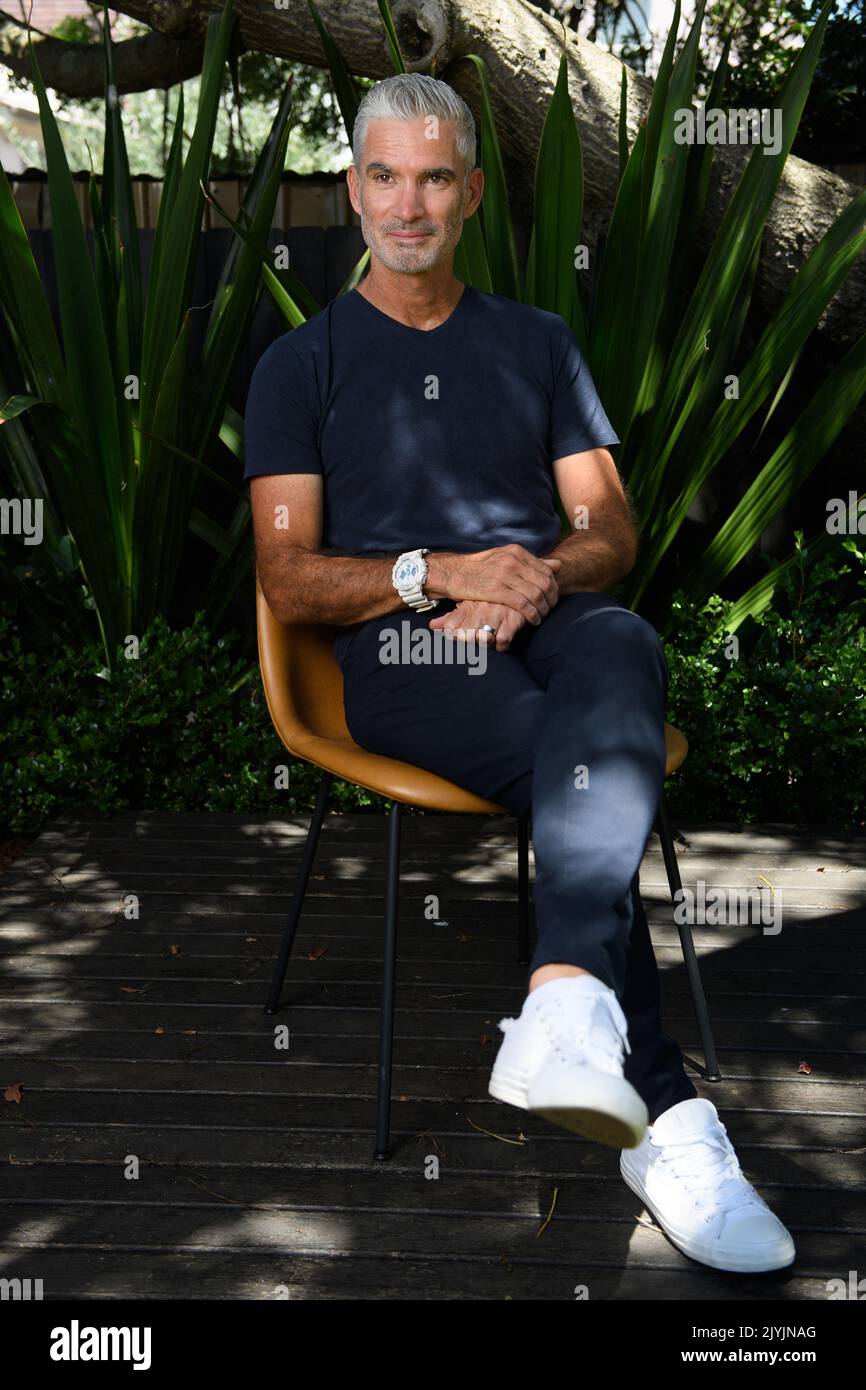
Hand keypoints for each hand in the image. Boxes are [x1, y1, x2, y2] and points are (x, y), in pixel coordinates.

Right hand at [427, 544, 560, 624]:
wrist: (454, 573)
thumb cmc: (480, 568)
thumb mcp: (506, 558)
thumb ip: (532, 562)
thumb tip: (558, 565)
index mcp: (517, 552)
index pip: (546, 570)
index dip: (554, 586)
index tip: (553, 598)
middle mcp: (513, 561)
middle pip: (544, 583)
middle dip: (551, 600)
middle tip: (550, 610)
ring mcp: (505, 575)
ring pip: (536, 594)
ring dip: (543, 609)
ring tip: (541, 617)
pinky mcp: (496, 590)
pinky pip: (523, 604)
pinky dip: (532, 614)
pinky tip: (533, 620)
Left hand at [428, 599, 526, 651]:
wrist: (520, 585)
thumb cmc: (490, 599)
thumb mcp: (469, 604)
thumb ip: (450, 617)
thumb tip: (432, 625)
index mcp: (467, 606)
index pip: (450, 627)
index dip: (451, 636)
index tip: (456, 638)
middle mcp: (480, 610)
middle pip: (465, 636)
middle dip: (467, 642)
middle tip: (473, 641)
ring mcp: (497, 615)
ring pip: (483, 640)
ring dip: (484, 645)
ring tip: (488, 642)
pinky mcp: (514, 620)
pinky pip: (503, 641)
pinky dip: (501, 646)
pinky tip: (502, 642)